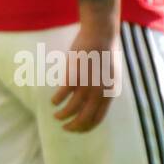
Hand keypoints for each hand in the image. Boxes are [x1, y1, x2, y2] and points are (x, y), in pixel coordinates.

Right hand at [52, 17, 121, 132]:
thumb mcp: (110, 75)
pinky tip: (54, 101)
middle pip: (84, 118)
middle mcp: (99, 93)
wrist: (100, 34)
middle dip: (73, 126)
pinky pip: (62, 94)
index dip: (85, 127)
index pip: (96, 119)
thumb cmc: (105, 52)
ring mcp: (86, 85)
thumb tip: (94, 102)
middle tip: (65, 127)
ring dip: (62, 115)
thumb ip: (104, 90)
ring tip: (56, 115)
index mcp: (109, 94)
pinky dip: (57, 101)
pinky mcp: (74, 76)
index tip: (76, 129)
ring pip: (71, 109)